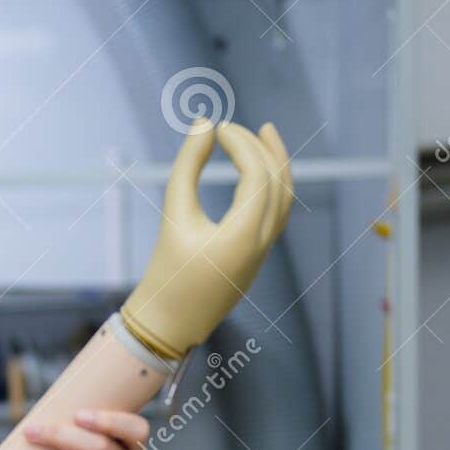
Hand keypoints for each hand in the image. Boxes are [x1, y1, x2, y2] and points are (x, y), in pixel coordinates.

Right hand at [120, 117, 292, 358]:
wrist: (167, 325)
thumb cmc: (165, 272)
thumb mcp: (173, 216)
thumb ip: (187, 168)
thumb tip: (203, 124)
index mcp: (244, 235)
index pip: (257, 175)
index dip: (241, 144)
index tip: (218, 128)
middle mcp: (262, 243)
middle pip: (279, 183)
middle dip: (261, 149)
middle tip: (237, 128)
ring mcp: (263, 253)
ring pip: (284, 200)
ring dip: (276, 166)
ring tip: (263, 137)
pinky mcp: (255, 259)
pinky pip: (275, 215)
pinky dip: (270, 188)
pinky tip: (254, 176)